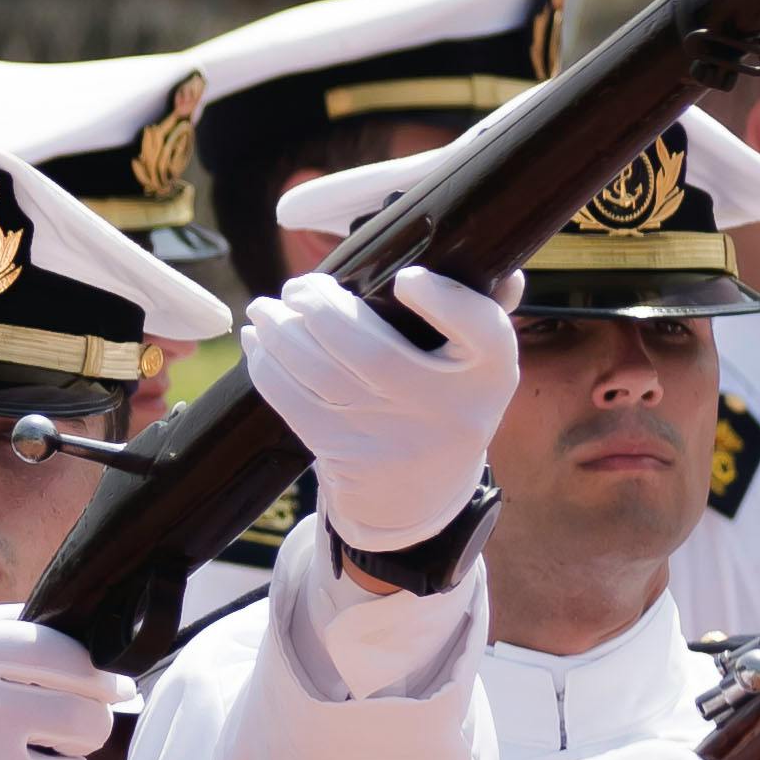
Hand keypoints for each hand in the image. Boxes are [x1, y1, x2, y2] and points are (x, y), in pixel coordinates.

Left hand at [240, 265, 519, 563]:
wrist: (421, 496)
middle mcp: (445, 411)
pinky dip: (267, 369)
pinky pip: (294, 404)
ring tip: (265, 309)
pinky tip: (257, 343)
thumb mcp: (479, 367)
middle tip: (299, 287)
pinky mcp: (345, 454)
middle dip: (322, 309)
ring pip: (322, 375)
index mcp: (490, 376)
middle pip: (374, 353)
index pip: (486, 335)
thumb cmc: (446, 404)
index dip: (447, 303)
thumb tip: (503, 263)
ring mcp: (390, 438)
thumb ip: (484, 311)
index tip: (407, 280)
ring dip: (281, 333)